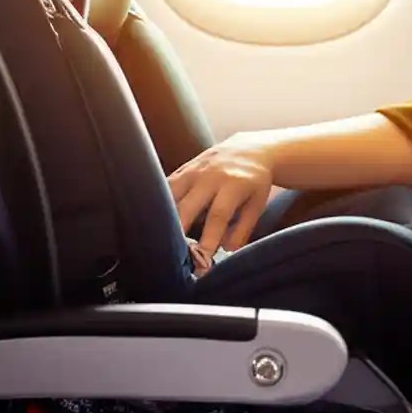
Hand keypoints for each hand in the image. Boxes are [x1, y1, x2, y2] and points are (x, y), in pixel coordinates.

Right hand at [167, 133, 275, 253]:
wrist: (248, 148)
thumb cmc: (254, 182)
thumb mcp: (256, 204)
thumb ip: (243, 229)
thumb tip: (226, 251)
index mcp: (233, 185)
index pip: (218, 216)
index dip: (208, 240)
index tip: (201, 263)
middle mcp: (210, 176)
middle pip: (187, 206)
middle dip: (179, 232)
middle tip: (174, 256)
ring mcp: (194, 170)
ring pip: (171, 195)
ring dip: (164, 218)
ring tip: (158, 240)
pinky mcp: (183, 168)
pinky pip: (166, 186)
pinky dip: (159, 203)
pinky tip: (154, 220)